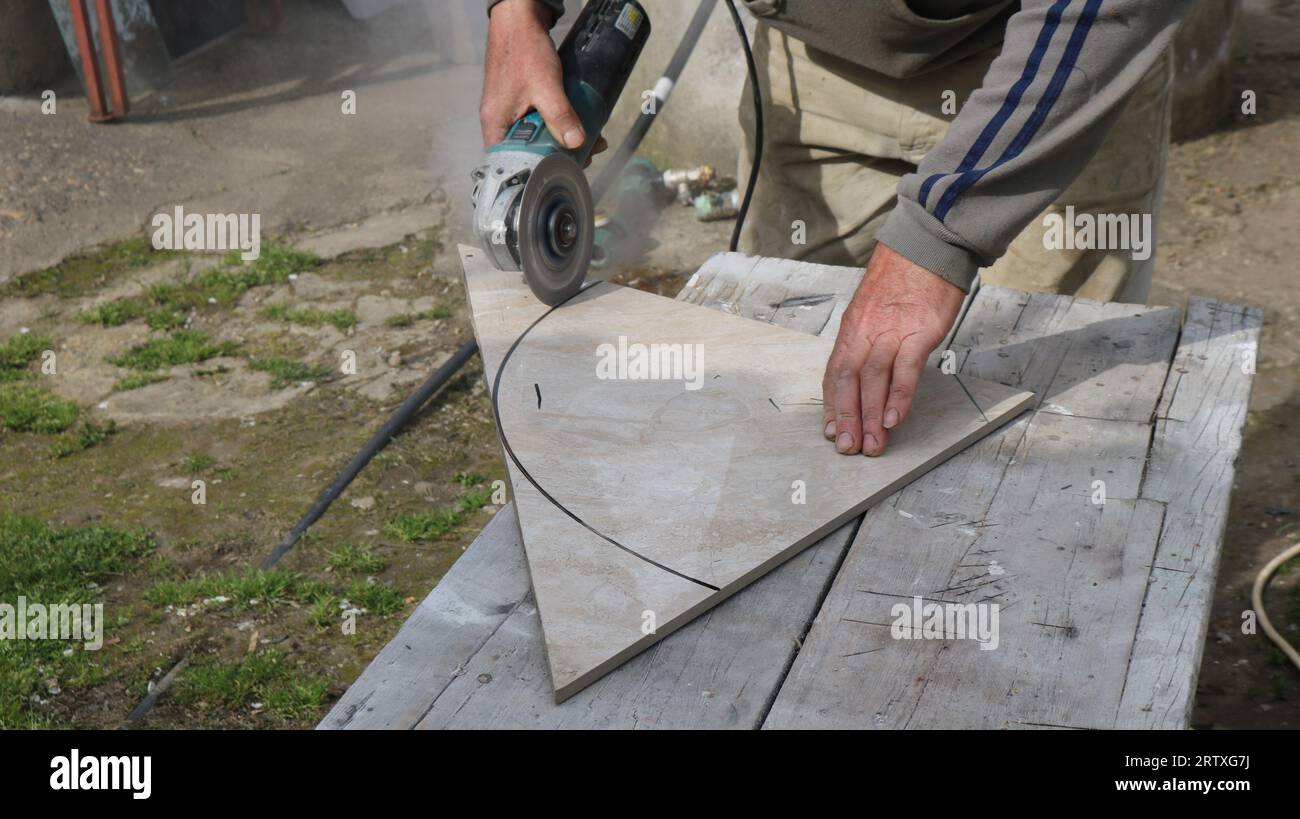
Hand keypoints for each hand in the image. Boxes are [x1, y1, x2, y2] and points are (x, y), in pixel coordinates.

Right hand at [480, 0, 606, 161]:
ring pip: (537, 137)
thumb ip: (560, 115)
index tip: (564, 171)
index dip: (538, 170)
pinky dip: (558, 124)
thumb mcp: (545, 85)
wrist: (519, 20)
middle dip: (558, 155)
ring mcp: (510, 113)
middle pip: (529, 153)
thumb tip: (576, 142)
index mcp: (496, 125)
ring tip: (589, 140)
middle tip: (585, 154)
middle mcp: (500, 123)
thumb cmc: (523, 49)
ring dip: (562, 139)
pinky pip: (540, 122)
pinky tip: (576, 123)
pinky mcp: (521, 104)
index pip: (512, 163)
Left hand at [821, 243, 965, 455]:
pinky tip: (893, 418)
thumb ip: (868, 339)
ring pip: (871, 379)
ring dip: (869, 415)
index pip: (835, 372)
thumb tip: (863, 372)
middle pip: (848, 379)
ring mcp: (890, 331)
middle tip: (847, 447)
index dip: (832, 403)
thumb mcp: (874, 309)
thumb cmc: (903, 280)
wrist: (927, 245)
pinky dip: (898, 396)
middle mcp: (865, 331)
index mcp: (852, 328)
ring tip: (871, 443)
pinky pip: (904, 370)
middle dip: (845, 417)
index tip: (831, 429)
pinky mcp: (917, 331)